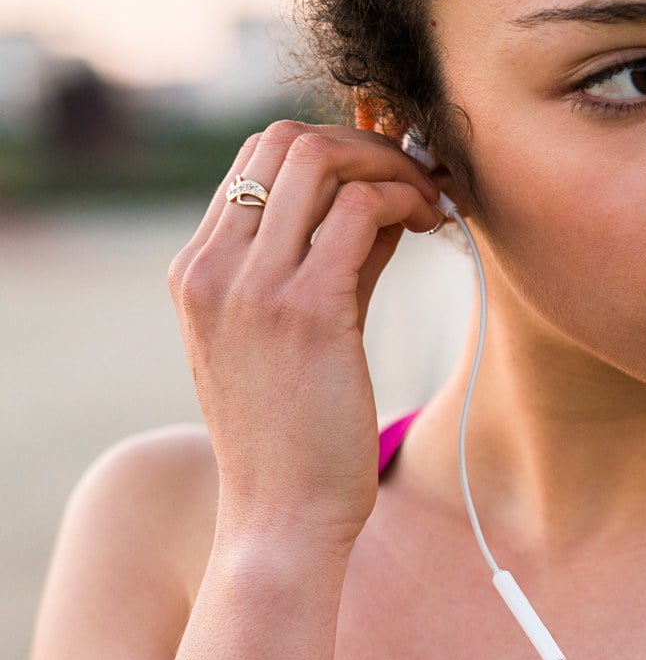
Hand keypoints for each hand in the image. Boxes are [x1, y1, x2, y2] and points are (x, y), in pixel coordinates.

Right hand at [167, 120, 447, 547]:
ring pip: (322, 159)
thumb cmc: (293, 432)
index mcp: (197, 270)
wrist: (280, 518)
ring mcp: (252, 286)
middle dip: (363, 144)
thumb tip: (383, 200)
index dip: (332, 148)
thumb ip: (330, 259)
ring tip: (431, 200)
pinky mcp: (306, 311)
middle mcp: (213, 268)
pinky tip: (432, 222)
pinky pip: (360, 210)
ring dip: (390, 166)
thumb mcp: (295, 332)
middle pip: (286, 141)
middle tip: (416, 176)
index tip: (385, 174)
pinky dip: (404, 199)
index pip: (258, 157)